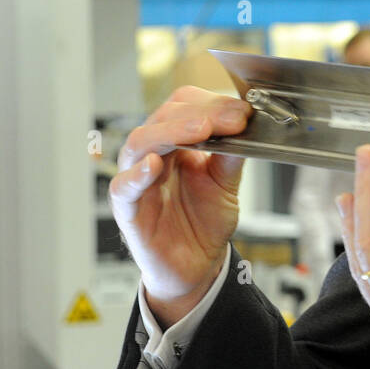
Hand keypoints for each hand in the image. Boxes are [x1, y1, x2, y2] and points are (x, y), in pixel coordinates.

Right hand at [109, 86, 251, 326]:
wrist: (196, 264)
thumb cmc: (205, 220)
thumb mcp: (226, 183)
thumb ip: (231, 155)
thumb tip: (245, 125)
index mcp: (176, 142)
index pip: (184, 106)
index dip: (212, 104)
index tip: (242, 112)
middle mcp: (154, 154)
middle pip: (164, 117)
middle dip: (200, 114)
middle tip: (231, 119)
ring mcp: (138, 179)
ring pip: (141, 142)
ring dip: (171, 132)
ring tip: (199, 130)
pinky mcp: (128, 208)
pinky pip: (124, 186)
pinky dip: (137, 173)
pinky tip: (153, 164)